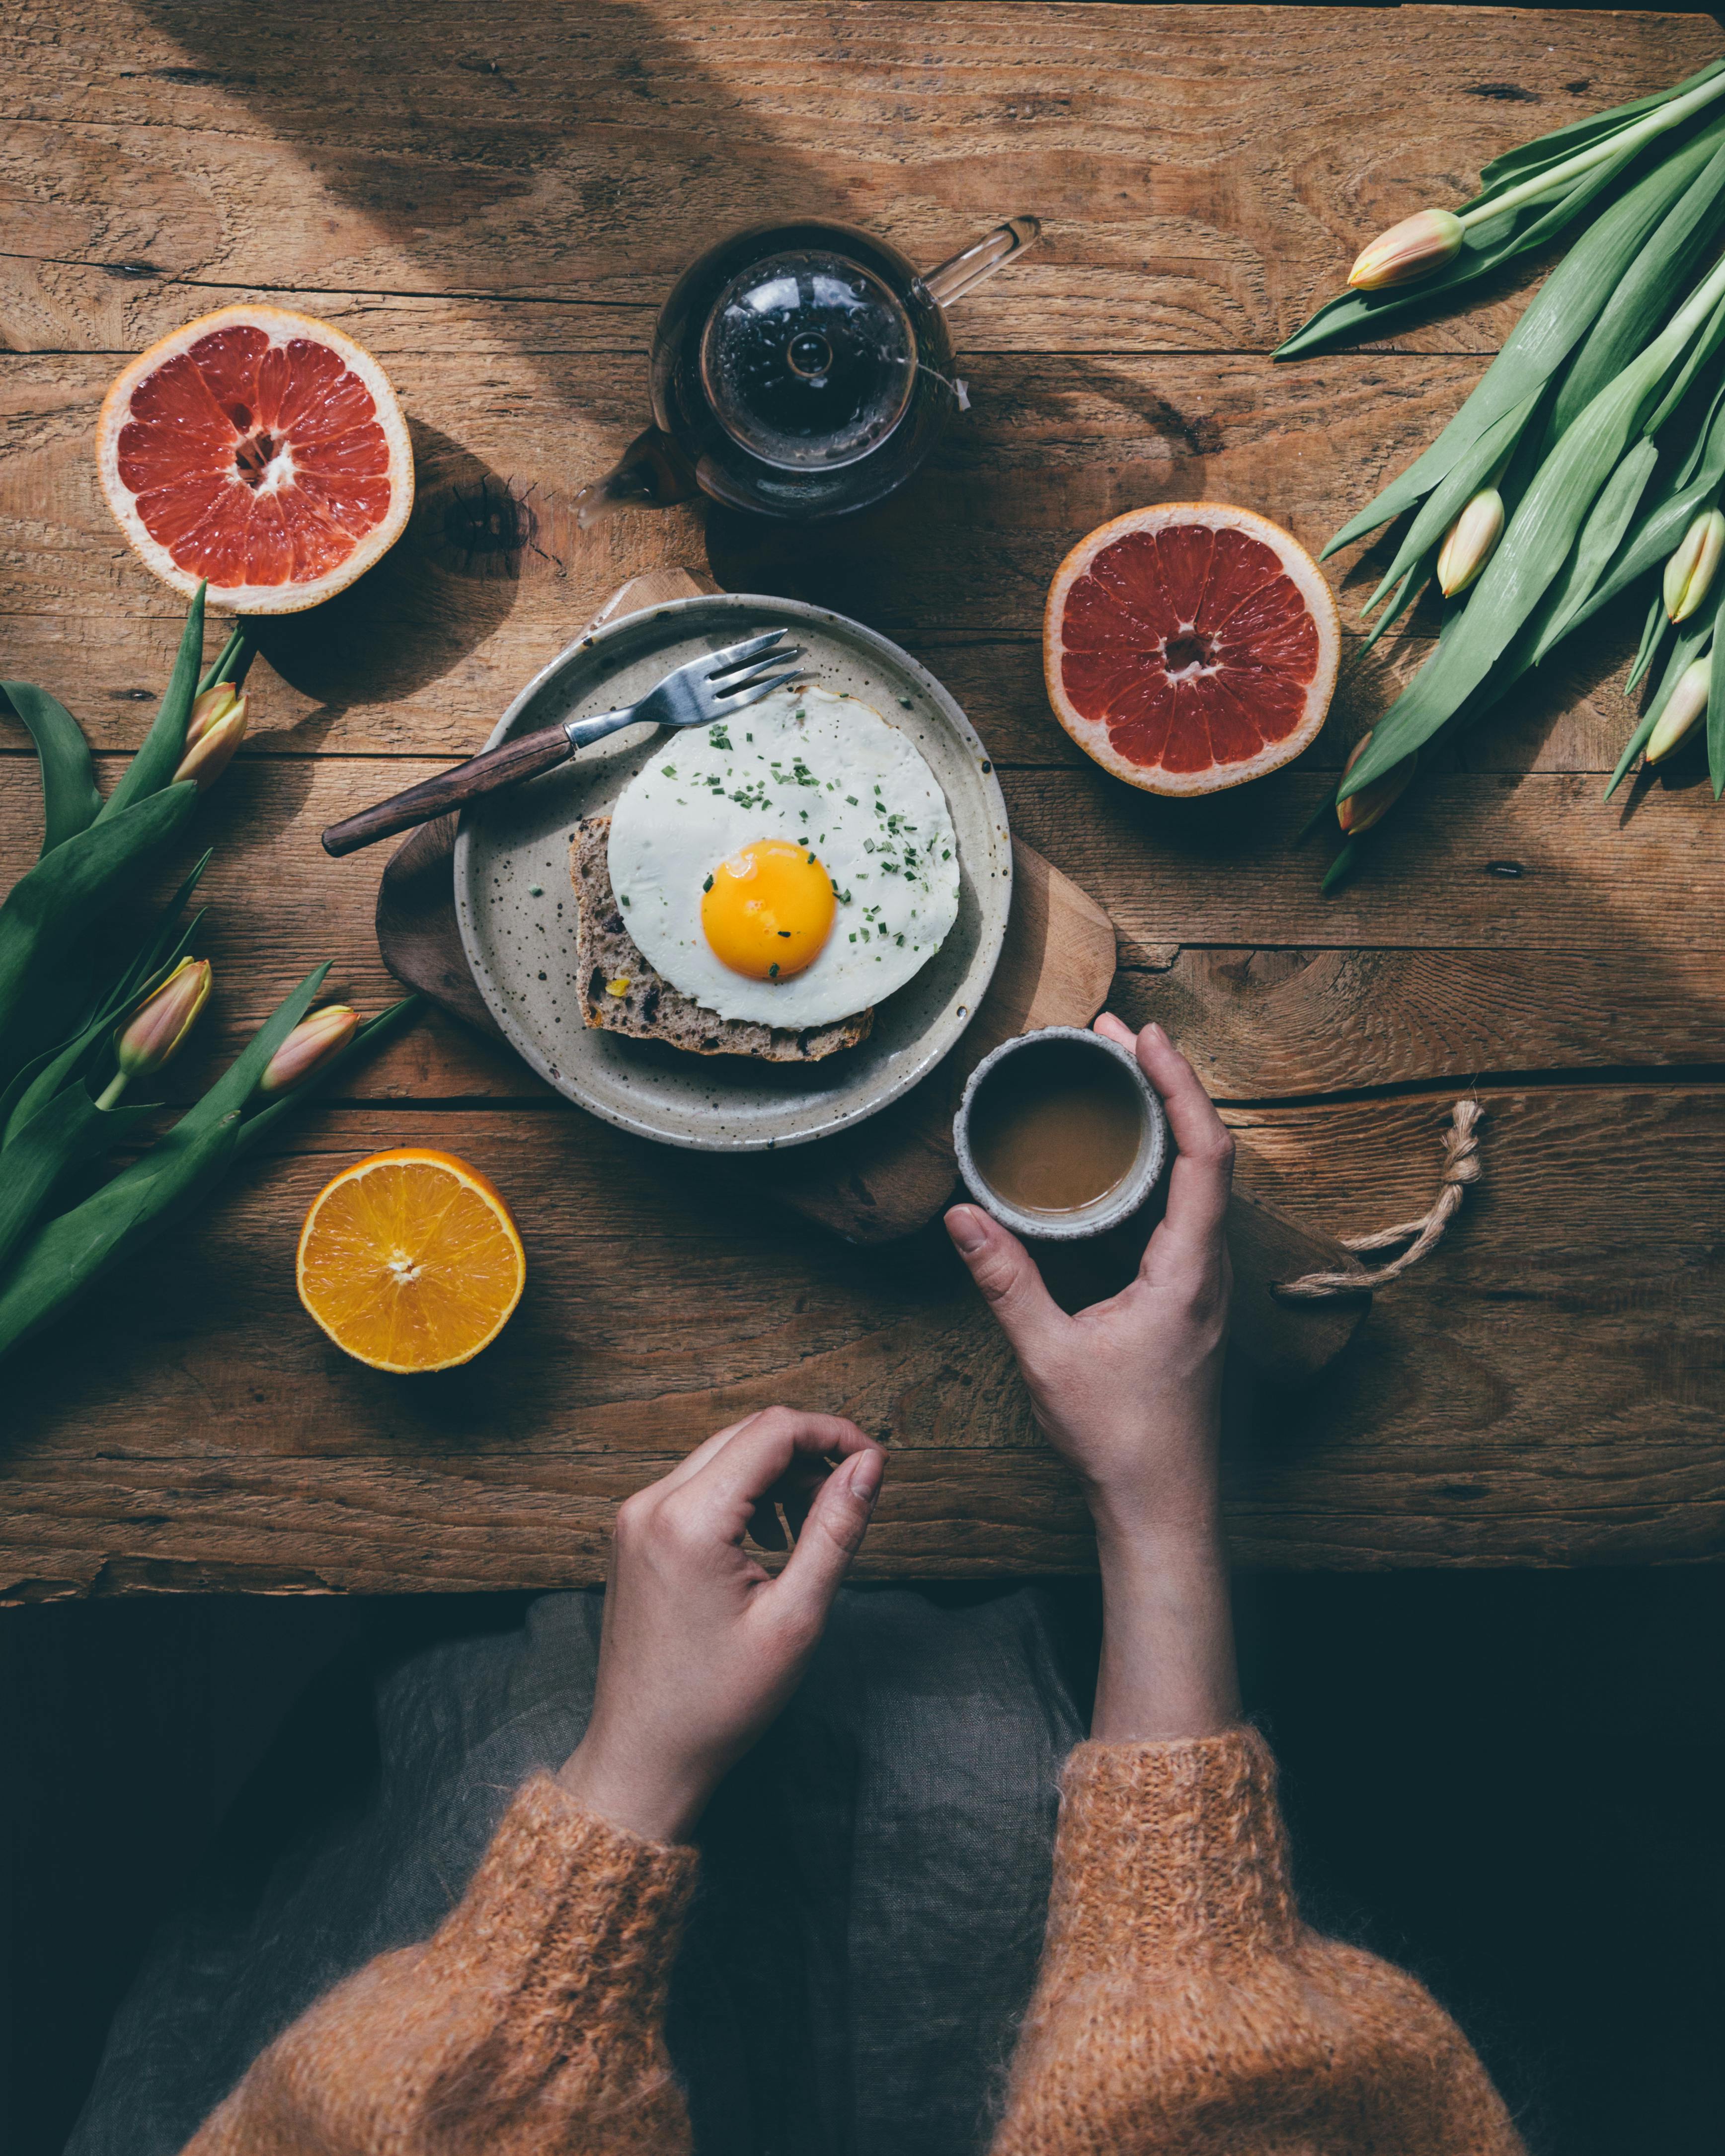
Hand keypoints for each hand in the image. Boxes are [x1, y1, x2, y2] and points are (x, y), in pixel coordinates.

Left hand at [557, 1408, 884, 1842]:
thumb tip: (870, 1465)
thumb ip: (835, 1531)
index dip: (833, 1434)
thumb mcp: (796, 1618)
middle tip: (850, 1496)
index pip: (772, 1432)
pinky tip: (769, 1542)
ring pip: (722, 1455)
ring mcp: (634, 1517)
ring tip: (810, 1530)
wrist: (644, 1754)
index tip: (874, 1463)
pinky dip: (742, 1495)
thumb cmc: (720, 1702)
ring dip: (776, 1475)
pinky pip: (696, 1485)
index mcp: (688, 1520)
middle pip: (746, 1435)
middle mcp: (650, 1503)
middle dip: (807, 1453)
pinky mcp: (633, 1533)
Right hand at [945, 1018, 1240, 1738]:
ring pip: (1199, 1181)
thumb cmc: (1120, 1438)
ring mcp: (1204, 1284)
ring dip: (1162, 1124)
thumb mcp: (1049, 1355)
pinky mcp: (1189, 1299)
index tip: (1142, 1037)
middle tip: (1113, 1038)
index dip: (1178, 1085)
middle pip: (1207, 1151)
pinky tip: (1115, 1163)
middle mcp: (1211, 1268)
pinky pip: (1183, 1212)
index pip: (1204, 1153)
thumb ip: (1007, 1281)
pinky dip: (1155, 1168)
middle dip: (1164, 1085)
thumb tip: (960, 1215)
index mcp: (1189, 1270)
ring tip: (1116, 1079)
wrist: (1163, 1504)